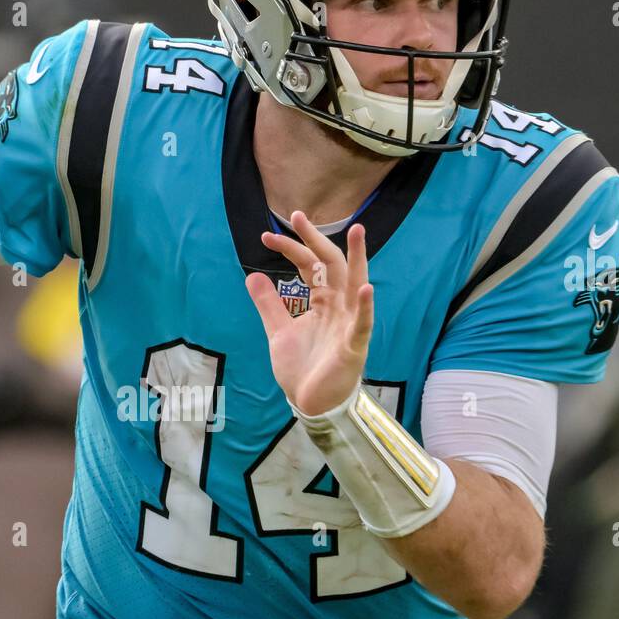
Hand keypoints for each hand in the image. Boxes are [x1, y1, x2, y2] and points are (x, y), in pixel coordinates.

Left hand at [244, 212, 373, 417]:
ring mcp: (348, 325)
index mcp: (322, 303)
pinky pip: (362, 325)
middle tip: (299, 216)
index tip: (268, 237)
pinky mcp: (353, 347)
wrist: (309, 403)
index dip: (292, 249)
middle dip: (316, 241)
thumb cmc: (301, 368)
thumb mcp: (278, 332)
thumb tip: (252, 275)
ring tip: (357, 232)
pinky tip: (366, 288)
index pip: (310, 267)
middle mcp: (339, 308)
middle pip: (331, 267)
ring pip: (355, 286)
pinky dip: (364, 307)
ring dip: (357, 259)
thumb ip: (269, 304)